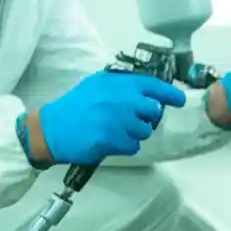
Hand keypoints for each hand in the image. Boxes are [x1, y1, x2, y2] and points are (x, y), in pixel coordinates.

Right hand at [32, 70, 186, 165]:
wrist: (51, 129)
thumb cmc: (75, 107)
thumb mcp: (96, 85)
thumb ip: (120, 85)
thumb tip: (147, 90)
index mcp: (117, 83)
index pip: (153, 85)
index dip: (169, 94)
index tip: (179, 100)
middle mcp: (120, 99)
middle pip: (153, 111)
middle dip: (147, 118)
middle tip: (133, 120)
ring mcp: (117, 120)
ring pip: (144, 131)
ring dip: (135, 133)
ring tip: (115, 131)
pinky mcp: (111, 140)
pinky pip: (133, 146)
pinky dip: (125, 146)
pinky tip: (110, 141)